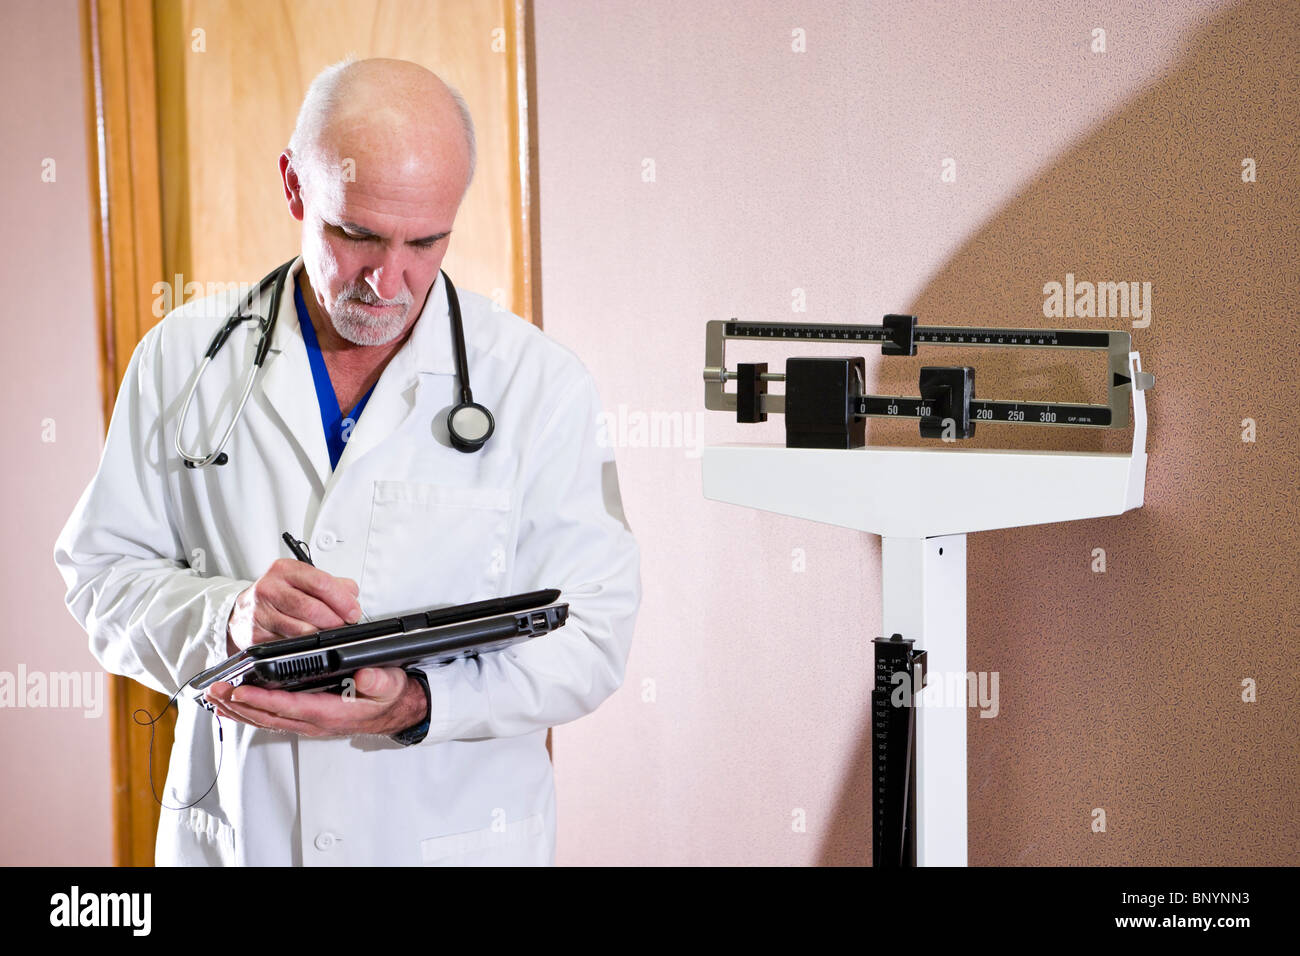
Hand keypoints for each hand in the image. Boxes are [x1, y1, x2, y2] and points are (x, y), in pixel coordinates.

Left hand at [203, 666, 427, 737]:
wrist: (393, 710)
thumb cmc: (387, 695)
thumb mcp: (389, 684)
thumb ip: (378, 680)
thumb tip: (364, 675)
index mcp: (331, 713)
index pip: (291, 707)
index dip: (264, 700)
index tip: (242, 690)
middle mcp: (314, 721)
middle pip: (269, 716)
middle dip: (240, 704)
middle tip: (216, 690)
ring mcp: (307, 722)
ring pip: (266, 719)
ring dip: (239, 709)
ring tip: (216, 696)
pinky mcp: (303, 718)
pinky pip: (271, 718)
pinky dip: (249, 711)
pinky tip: (234, 704)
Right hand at [227, 558, 361, 655]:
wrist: (245, 611)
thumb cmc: (278, 594)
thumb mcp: (302, 580)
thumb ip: (332, 584)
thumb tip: (352, 596)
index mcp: (284, 570)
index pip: (320, 582)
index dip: (342, 600)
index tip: (353, 611)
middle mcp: (269, 589)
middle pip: (312, 608)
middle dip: (335, 620)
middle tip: (343, 624)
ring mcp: (261, 614)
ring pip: (302, 630)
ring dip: (322, 635)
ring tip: (327, 632)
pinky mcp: (257, 636)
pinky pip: (289, 645)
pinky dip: (305, 646)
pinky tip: (309, 642)